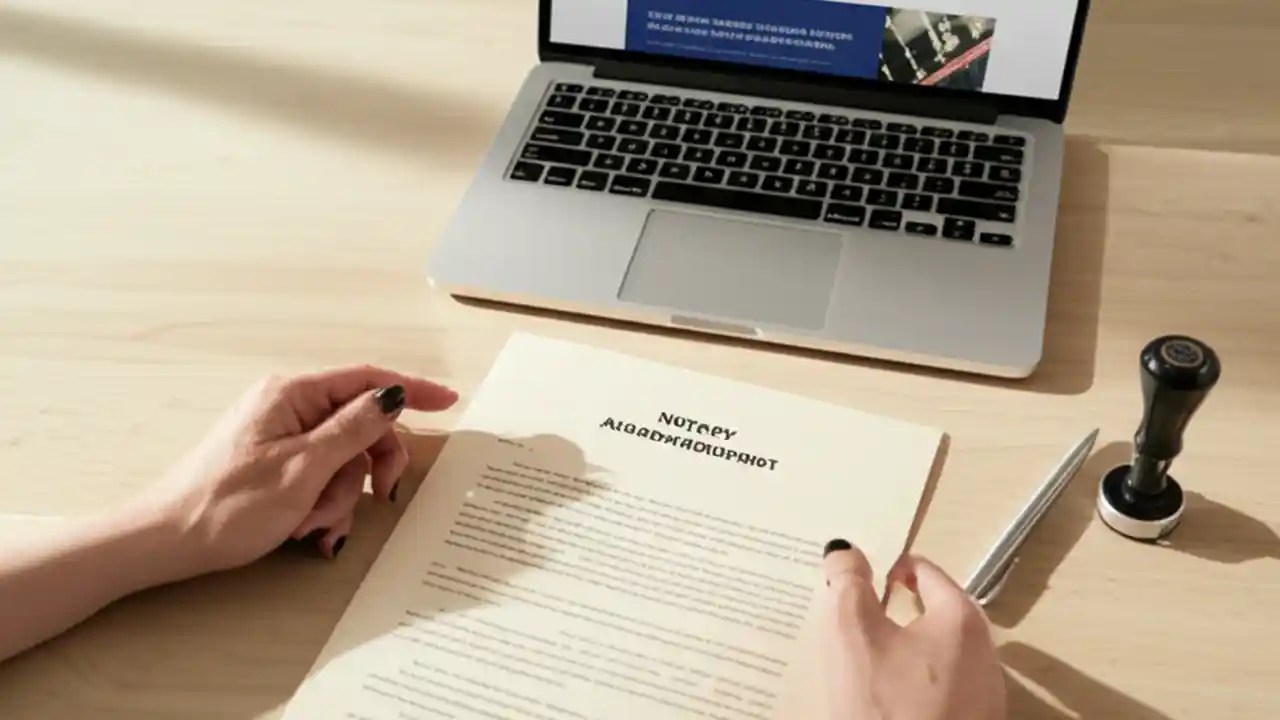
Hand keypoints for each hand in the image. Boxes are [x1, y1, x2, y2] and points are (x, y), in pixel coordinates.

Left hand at [140, 365, 457, 580]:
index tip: (448, 400)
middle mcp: (287, 408)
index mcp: (292, 395)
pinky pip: (319, 477)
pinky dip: (322, 505)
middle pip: (360, 425)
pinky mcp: (273, 464)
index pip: (366, 380)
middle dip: (370, 467)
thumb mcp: (304, 468)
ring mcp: (279, 437)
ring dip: (341, 496)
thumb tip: (392, 395)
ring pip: (342, 459)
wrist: (165, 542)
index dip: (411, 390)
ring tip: (314, 525)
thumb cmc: (228, 505)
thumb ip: (354, 428)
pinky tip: (308, 532)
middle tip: (378, 497)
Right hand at [822, 540, 1005, 719]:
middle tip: (852, 619)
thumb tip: (844, 549)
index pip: (922, 570)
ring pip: (937, 653)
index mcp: (961, 618)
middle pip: (932, 611)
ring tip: (864, 662)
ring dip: (903, 650)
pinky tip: (887, 699)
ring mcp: (984, 693)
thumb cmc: (886, 706)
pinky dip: (915, 683)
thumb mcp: (853, 634)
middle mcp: (984, 650)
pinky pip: (941, 688)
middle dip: (893, 610)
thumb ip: (848, 583)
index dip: (884, 568)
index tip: (853, 581)